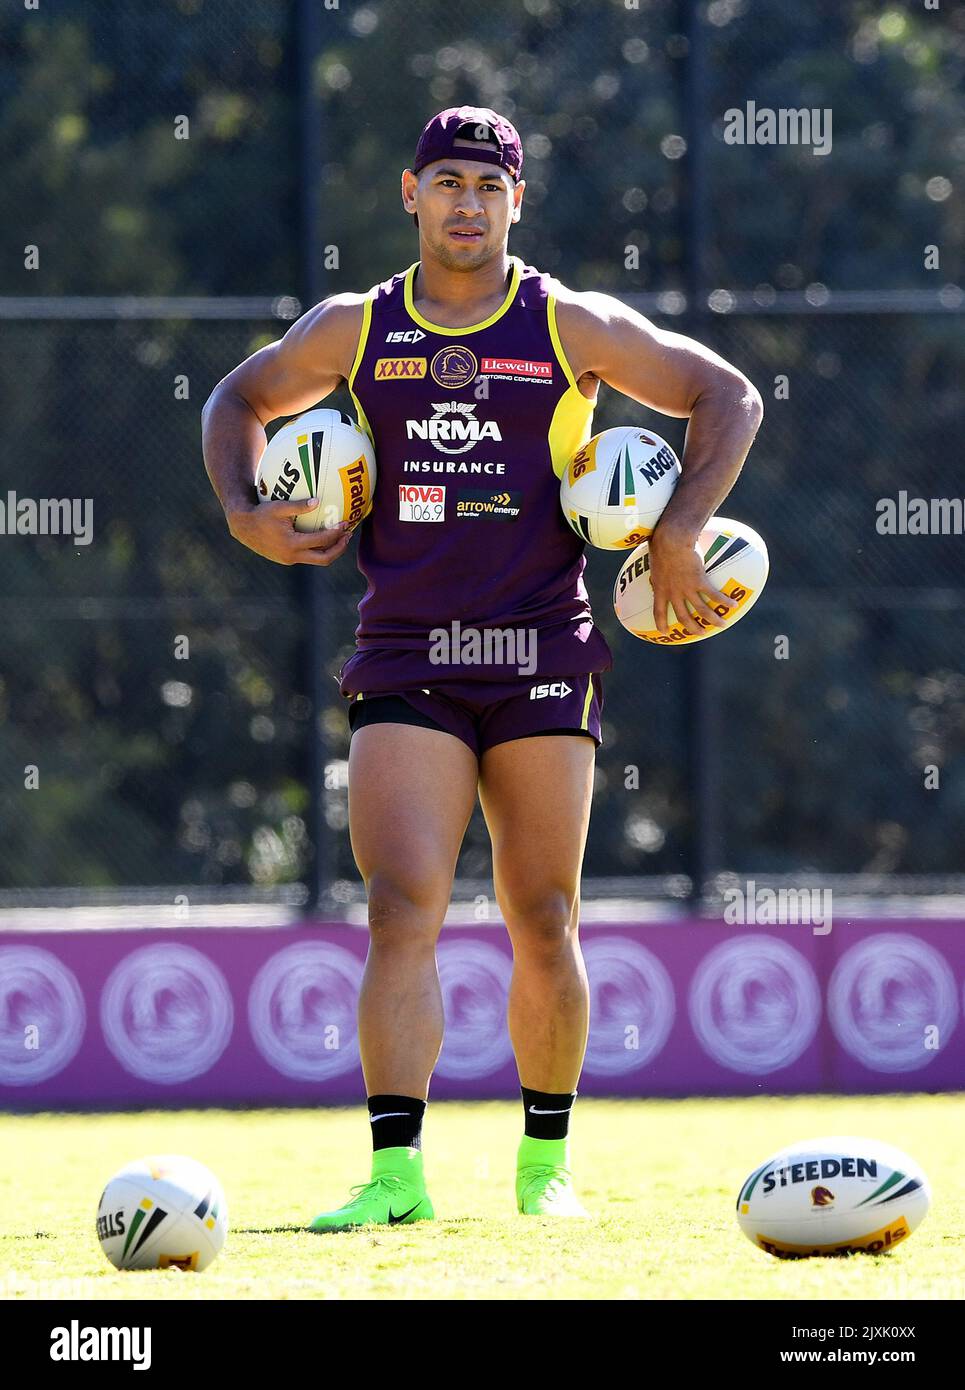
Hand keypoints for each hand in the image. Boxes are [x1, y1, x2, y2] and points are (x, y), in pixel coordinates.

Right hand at [226, 498, 355, 566]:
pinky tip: (322, 537)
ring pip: (317, 559)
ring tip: (340, 537)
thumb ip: (298, 506)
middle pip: (324, 559)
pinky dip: (318, 549)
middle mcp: (292, 556)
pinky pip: (307, 556)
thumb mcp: (278, 507)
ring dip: (330, 550)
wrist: (243, 528)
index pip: (321, 541)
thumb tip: (318, 501)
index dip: (336, 533)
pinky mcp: (287, 559)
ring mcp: (289, 560)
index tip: (345, 523)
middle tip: (348, 535)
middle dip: (339, 548)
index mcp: (292, 544)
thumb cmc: (260, 514)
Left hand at [648, 525, 736, 636]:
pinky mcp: (700, 581)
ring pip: (701, 610)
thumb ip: (659, 568)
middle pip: (683, 616)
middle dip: (692, 627)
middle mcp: (674, 593)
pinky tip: (733, 605)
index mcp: (660, 589)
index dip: (661, 623)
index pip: (658, 611)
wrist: (671, 540)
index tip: (665, 633)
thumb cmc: (661, 544)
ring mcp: (687, 589)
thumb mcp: (655, 559)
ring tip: (722, 625)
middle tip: (701, 633)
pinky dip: (724, 601)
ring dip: (713, 619)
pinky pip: (714, 595)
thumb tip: (660, 563)